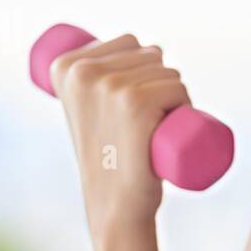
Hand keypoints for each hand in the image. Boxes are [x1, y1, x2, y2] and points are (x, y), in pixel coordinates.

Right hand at [49, 33, 192, 243]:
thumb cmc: (109, 158)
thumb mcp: (87, 110)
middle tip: (142, 126)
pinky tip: (165, 130)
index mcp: (65, 66)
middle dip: (159, 84)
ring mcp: (109, 85)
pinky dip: (185, 105)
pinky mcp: (135, 102)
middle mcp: (83, 71)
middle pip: (151, 55)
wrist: (114, 207)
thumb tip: (121, 49)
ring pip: (169, 74)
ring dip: (174, 99)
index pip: (130, 43)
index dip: (142, 71)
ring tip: (151, 132)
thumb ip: (90, 77)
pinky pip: (179, 88)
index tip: (125, 109)